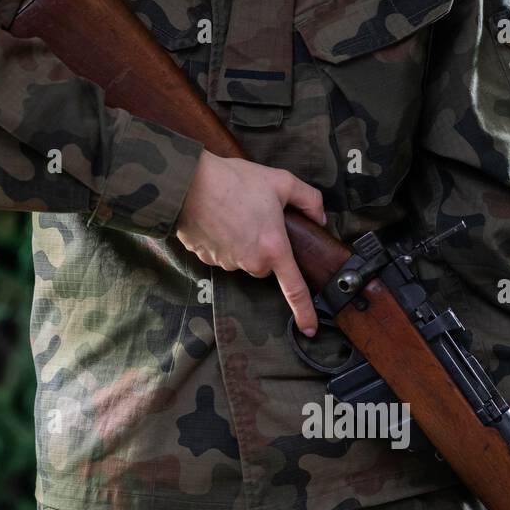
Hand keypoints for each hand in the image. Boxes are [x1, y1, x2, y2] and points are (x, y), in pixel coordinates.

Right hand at [176, 151, 325, 334]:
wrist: (189, 183)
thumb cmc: (236, 180)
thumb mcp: (282, 181)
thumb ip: (309, 200)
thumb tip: (320, 218)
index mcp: (274, 249)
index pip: (295, 290)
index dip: (305, 312)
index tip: (310, 329)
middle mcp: (251, 262)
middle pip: (265, 266)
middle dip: (265, 247)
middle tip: (256, 217)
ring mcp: (227, 262)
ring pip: (242, 259)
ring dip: (242, 242)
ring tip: (234, 212)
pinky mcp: (206, 259)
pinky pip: (221, 255)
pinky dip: (222, 240)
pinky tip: (218, 219)